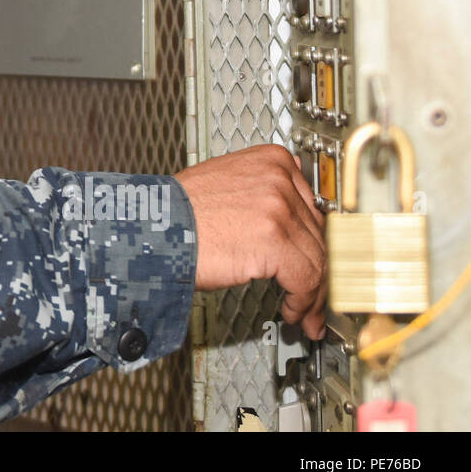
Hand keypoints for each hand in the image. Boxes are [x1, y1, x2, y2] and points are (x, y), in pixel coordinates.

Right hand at [176, 144, 326, 338]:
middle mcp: (278, 178)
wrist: (152, 228)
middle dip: (318, 271)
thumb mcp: (228, 186)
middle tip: (313, 296)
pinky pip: (306, 278)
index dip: (316, 243)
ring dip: (313, 293)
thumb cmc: (178, 214)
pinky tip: (294, 311)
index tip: (316, 262)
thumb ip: (264, 197)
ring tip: (305, 311)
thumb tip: (292, 230)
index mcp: (271, 160)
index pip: (313, 209)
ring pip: (317, 259)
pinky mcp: (274, 239)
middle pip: (318, 235)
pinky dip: (304, 302)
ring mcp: (278, 207)